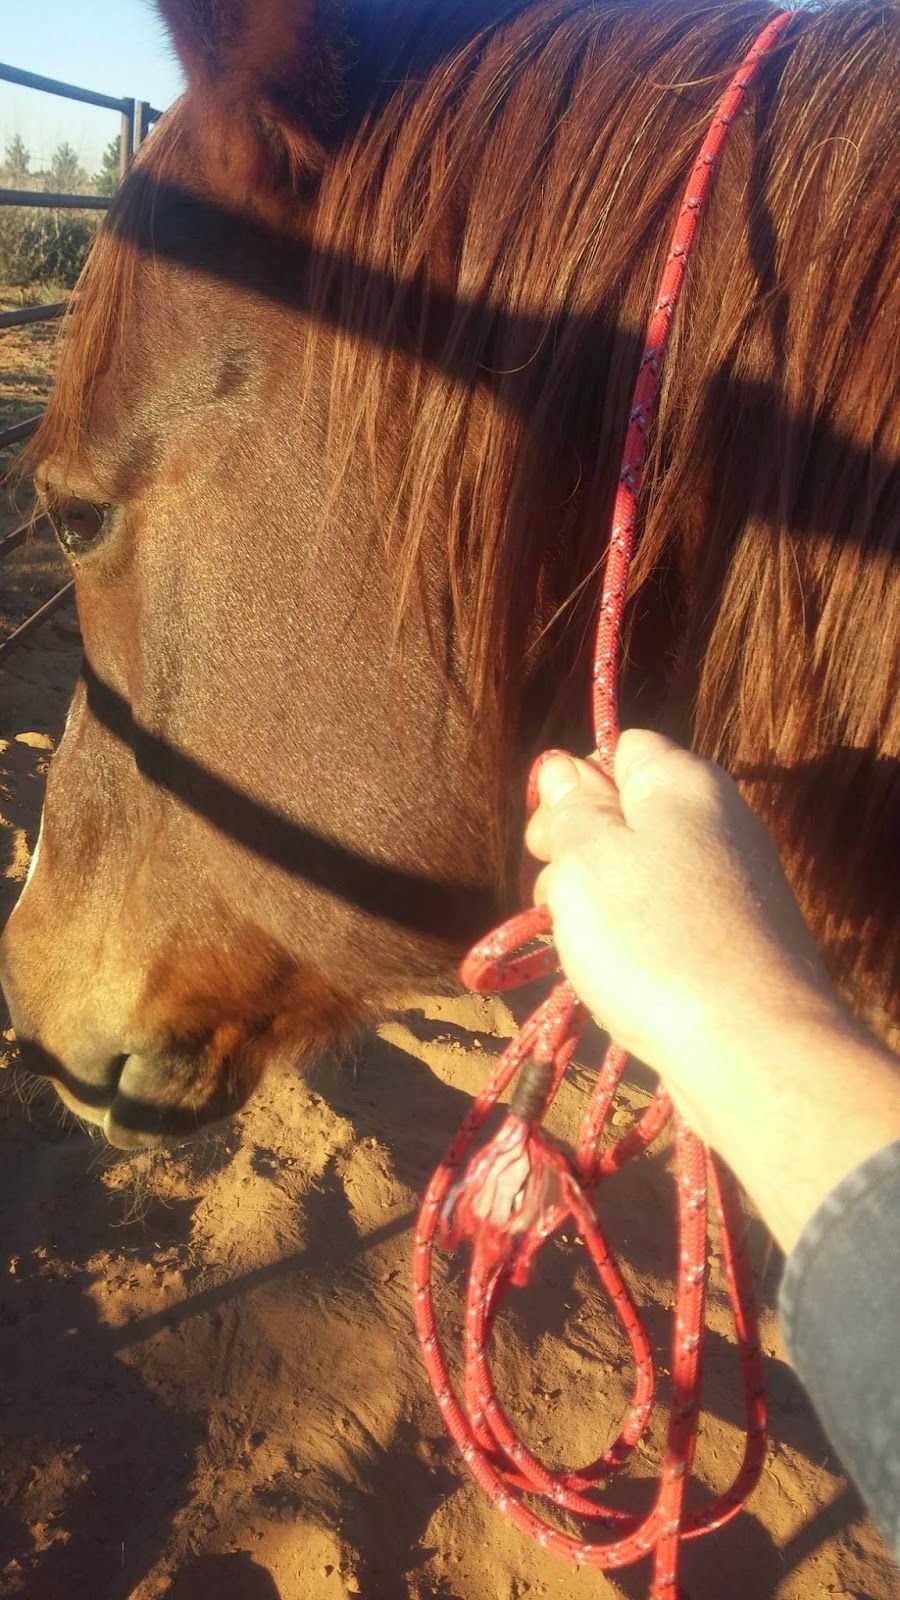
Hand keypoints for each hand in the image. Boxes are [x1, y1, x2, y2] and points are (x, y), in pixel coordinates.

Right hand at [526, 730, 832, 1087]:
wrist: (750, 1045)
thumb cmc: (653, 939)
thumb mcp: (586, 856)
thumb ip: (572, 806)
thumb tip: (564, 766)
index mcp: (684, 782)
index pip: (620, 749)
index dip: (573, 786)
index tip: (548, 840)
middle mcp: (721, 820)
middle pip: (629, 815)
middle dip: (580, 853)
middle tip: (558, 900)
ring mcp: (736, 882)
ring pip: (644, 875)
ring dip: (602, 908)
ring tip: (591, 953)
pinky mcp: (740, 938)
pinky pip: (671, 922)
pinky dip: (640, 945)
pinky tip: (627, 982)